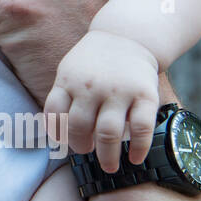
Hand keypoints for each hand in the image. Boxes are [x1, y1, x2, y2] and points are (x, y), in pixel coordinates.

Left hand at [46, 29, 160, 172]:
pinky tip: (135, 158)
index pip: (54, 113)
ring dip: (107, 156)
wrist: (129, 34)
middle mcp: (91, 86)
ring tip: (109, 166)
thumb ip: (63, 96)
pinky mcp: (145, 95)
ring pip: (108, 132)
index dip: (58, 133)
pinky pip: (141, 128)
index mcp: (68, 80)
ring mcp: (118, 91)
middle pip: (79, 127)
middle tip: (87, 151)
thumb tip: (56, 134)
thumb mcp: (70, 70)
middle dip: (81, 146)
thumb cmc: (95, 61)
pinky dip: (139, 148)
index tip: (64, 143)